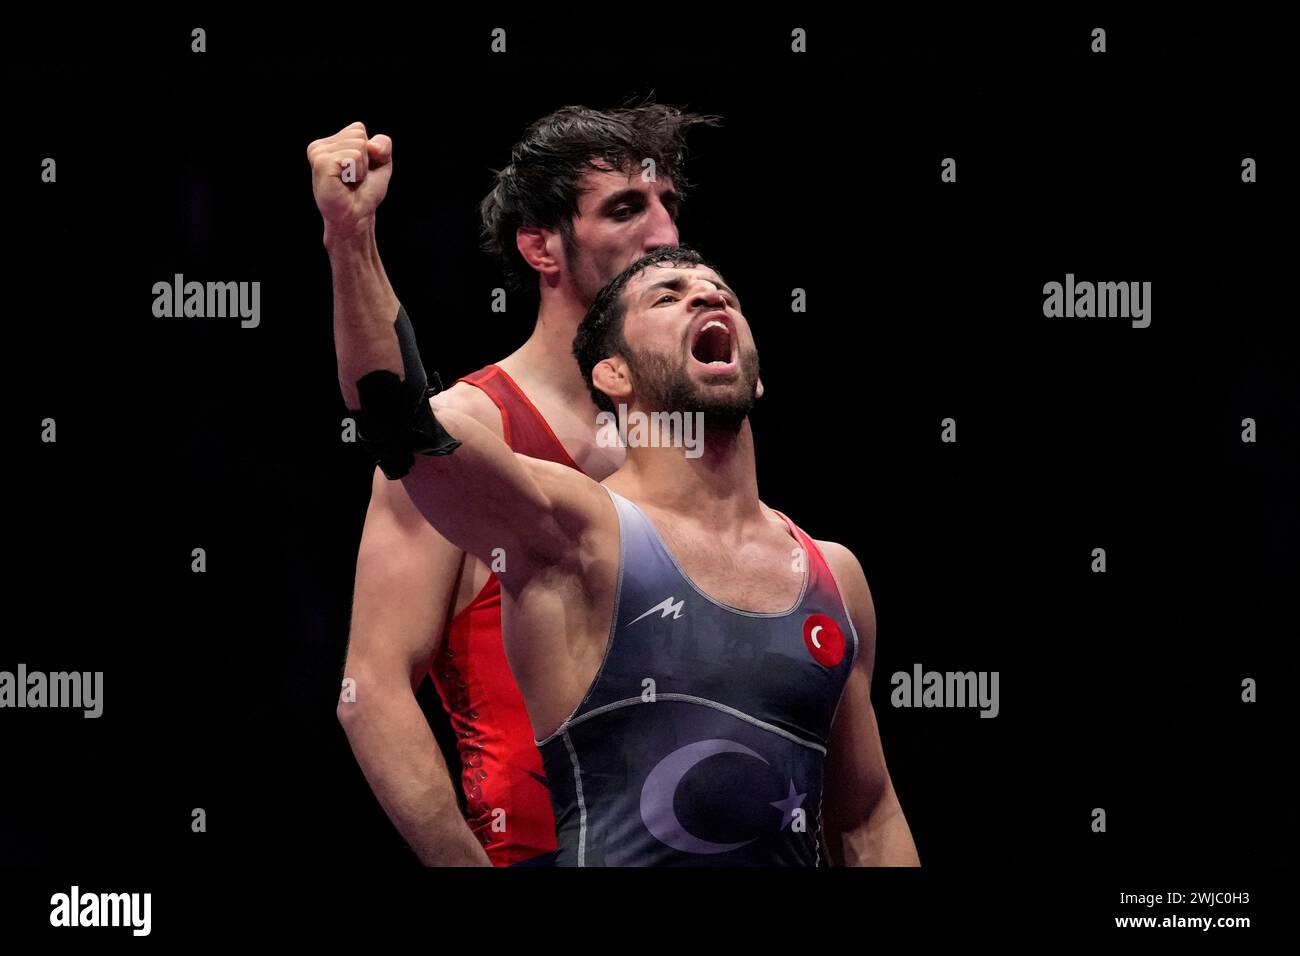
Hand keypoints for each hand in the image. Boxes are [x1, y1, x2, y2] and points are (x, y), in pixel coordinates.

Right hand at [307, 121, 393, 242]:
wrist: (357, 216)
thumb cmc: (365, 191)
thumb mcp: (381, 163)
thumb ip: (383, 145)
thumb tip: (372, 145)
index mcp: (329, 142)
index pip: (358, 129)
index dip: (368, 152)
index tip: (358, 170)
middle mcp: (319, 145)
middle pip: (359, 136)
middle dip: (365, 160)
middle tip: (354, 178)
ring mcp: (318, 153)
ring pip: (358, 146)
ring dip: (361, 168)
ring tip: (349, 182)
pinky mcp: (322, 163)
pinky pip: (353, 156)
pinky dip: (357, 172)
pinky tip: (345, 183)